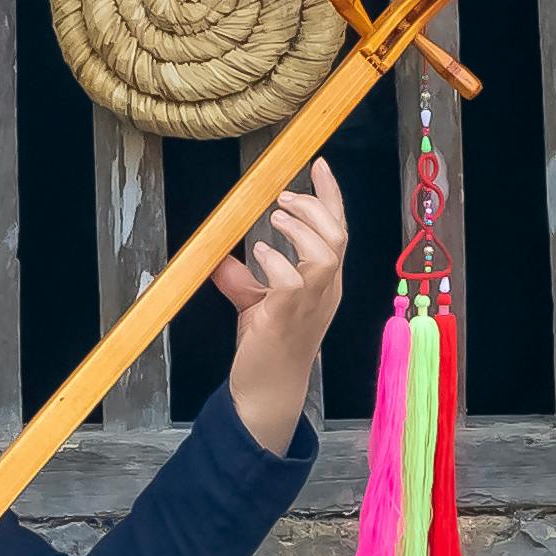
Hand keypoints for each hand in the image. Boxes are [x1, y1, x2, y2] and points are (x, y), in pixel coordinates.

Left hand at [205, 160, 353, 428]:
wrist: (266, 390)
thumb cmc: (267, 347)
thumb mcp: (255, 303)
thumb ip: (242, 277)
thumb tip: (218, 254)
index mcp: (324, 281)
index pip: (338, 231)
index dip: (331, 196)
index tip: (319, 165)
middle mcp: (325, 289)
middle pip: (338, 236)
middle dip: (314, 206)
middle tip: (283, 197)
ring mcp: (309, 304)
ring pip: (326, 254)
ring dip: (300, 229)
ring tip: (275, 218)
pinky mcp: (287, 318)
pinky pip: (293, 281)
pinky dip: (277, 261)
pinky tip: (260, 252)